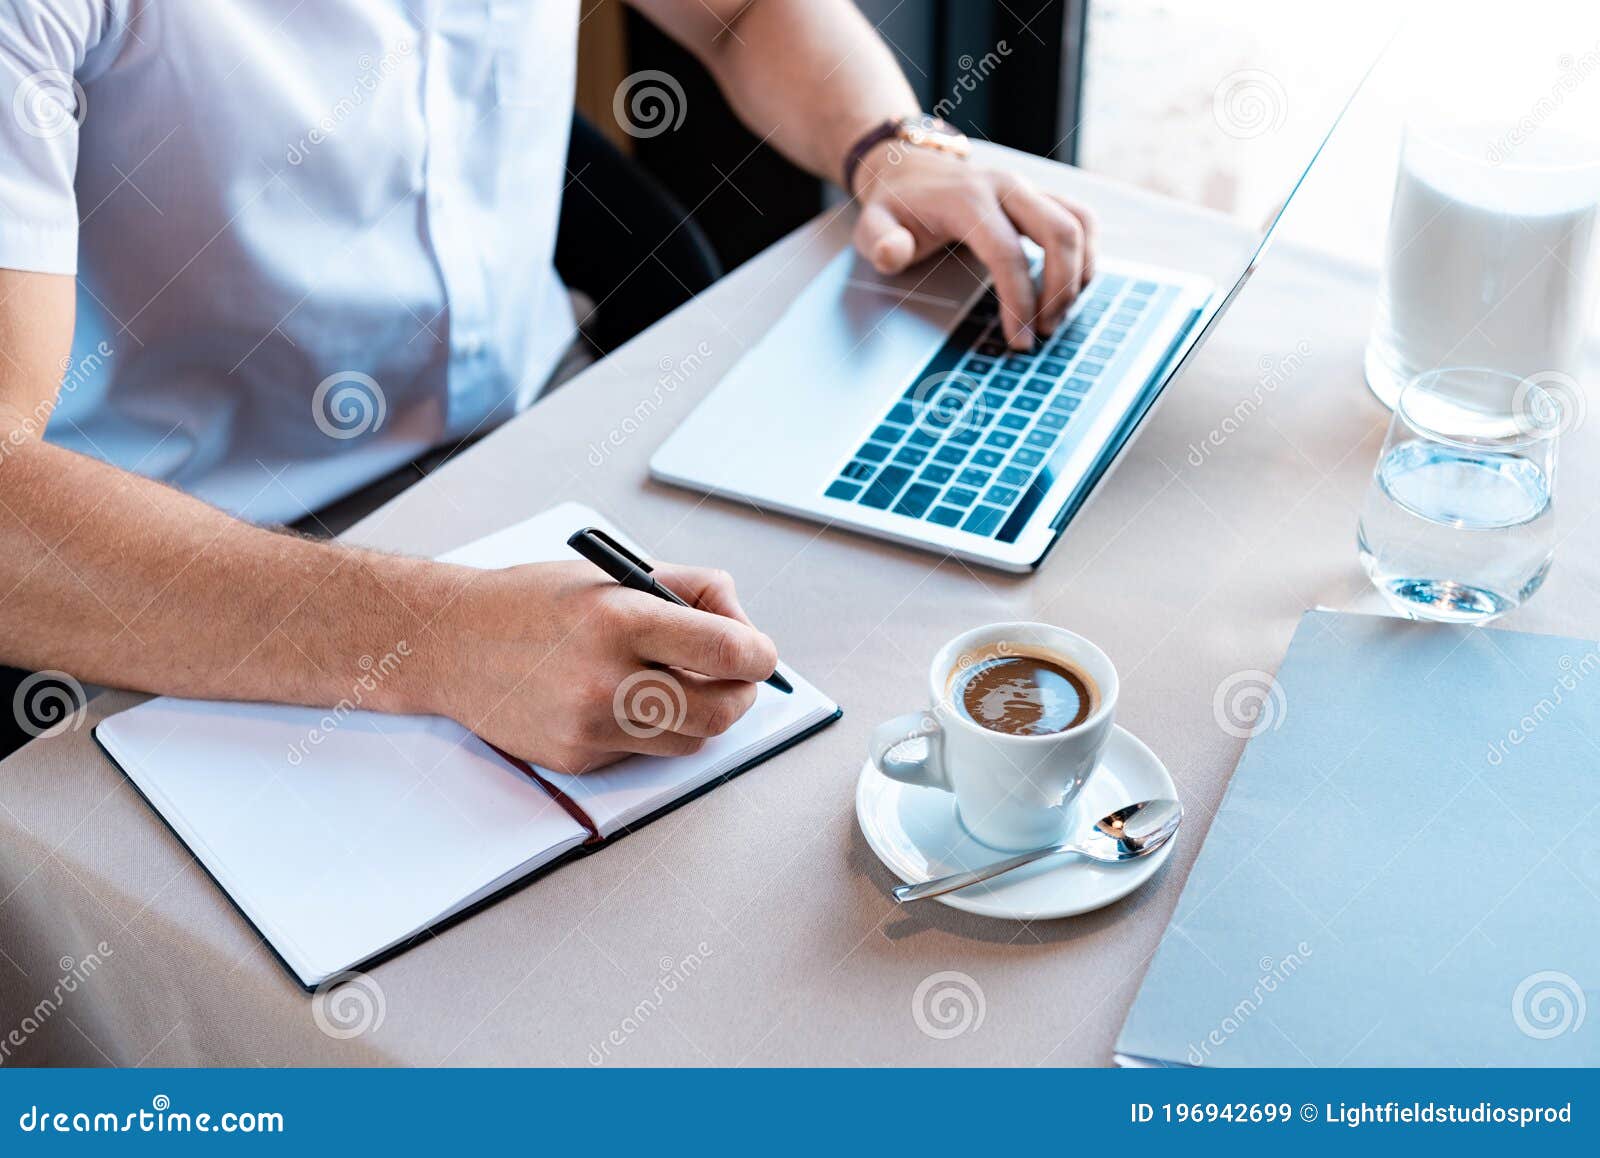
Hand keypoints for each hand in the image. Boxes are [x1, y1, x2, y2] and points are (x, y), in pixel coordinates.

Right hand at [428, 560, 778, 772]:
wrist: (450, 643)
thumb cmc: (534, 603)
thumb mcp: (613, 573)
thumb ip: (690, 590)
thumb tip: (744, 627)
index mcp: (621, 620)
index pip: (728, 652)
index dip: (759, 654)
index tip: (758, 653)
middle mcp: (606, 680)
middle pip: (721, 711)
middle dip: (739, 693)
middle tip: (731, 676)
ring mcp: (590, 728)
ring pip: (690, 740)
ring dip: (698, 715)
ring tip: (673, 682)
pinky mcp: (577, 759)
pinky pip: (644, 753)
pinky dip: (648, 730)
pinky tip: (618, 699)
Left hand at [851, 145, 1096, 349]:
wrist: (913, 171)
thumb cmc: (898, 208)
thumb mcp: (872, 224)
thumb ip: (878, 242)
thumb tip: (891, 253)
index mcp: (968, 199)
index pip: (1007, 253)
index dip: (1019, 300)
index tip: (1019, 339)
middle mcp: (1007, 187)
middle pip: (1059, 233)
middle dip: (1060, 290)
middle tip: (1044, 331)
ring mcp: (1029, 188)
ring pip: (1080, 224)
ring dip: (1080, 275)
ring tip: (1057, 315)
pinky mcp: (1043, 196)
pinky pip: (1083, 220)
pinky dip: (1087, 255)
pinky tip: (1069, 289)